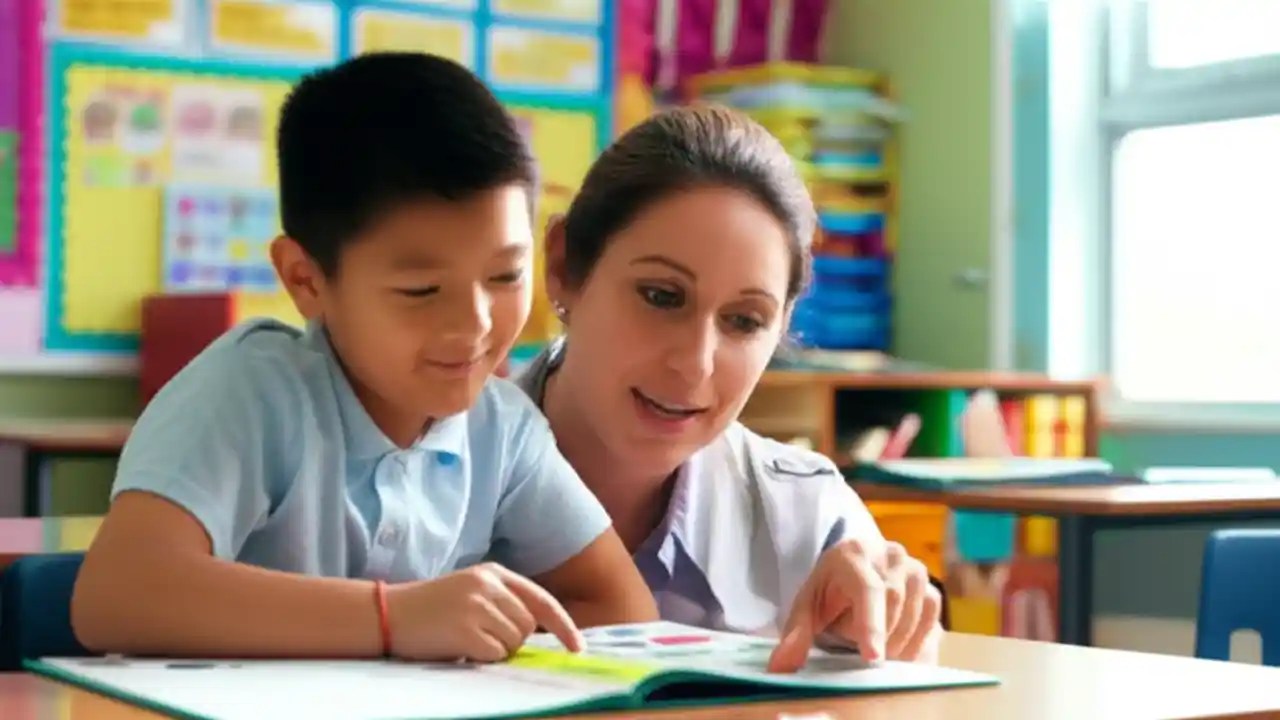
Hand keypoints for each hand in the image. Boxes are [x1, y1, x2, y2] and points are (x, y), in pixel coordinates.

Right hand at [385, 563, 583, 661]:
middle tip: (481, 637)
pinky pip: (493, 656)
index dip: (564, 626)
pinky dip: (481, 659)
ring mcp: (476, 606)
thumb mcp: (471, 592)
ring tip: (466, 640)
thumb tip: (541, 633)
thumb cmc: (431, 608)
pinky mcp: (464, 629)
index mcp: (494, 572)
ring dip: (495, 651)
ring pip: (513, 643)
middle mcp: (488, 585)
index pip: (542, 600)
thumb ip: (503, 603)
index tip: (577, 648)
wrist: (386, 613)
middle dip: (512, 640)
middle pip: (528, 626)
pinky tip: (458, 647)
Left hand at [767, 540, 942, 671]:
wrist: (852, 572)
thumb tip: (780, 667)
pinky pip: (931, 620)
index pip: (868, 590)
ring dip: (897, 642)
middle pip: (893, 606)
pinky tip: (898, 650)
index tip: (873, 657)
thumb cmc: (828, 592)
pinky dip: (916, 642)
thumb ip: (796, 635)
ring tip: (875, 646)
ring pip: (916, 615)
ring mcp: (914, 568)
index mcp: (853, 554)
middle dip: (878, 636)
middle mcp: (890, 554)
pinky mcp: (930, 586)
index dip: (872, 626)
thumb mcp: (807, 610)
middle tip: (858, 649)